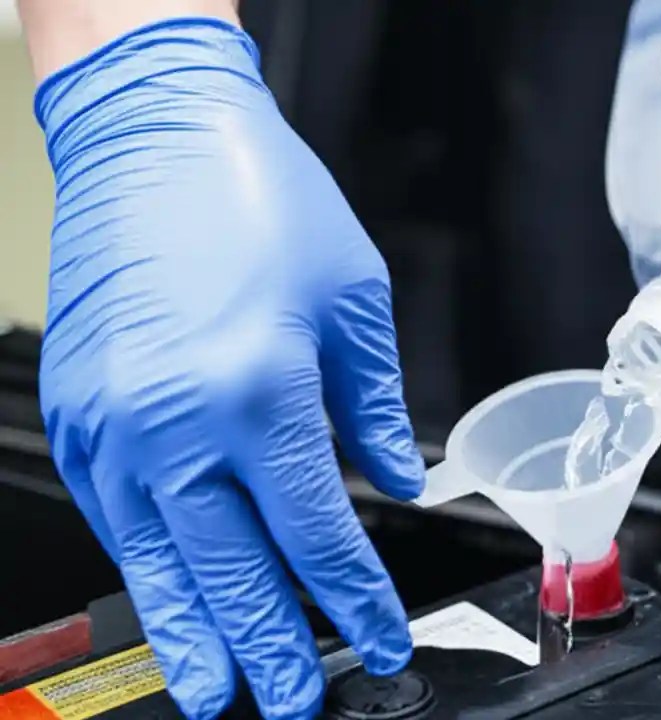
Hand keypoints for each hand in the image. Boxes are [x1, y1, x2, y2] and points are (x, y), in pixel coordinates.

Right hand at [37, 19, 423, 718]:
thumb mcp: (353, 303)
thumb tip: (400, 481)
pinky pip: (119, 515)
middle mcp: (176, 423)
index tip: (380, 634)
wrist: (153, 134)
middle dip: (272, 645)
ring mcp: (112, 424)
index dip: (354, 597)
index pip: (320, 533)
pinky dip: (151, 566)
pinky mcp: (76, 414)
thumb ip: (375, 410)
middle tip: (292, 701)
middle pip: (234, 570)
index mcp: (260, 395)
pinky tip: (173, 598)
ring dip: (194, 634)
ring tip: (218, 691)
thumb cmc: (259, 201)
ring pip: (161, 561)